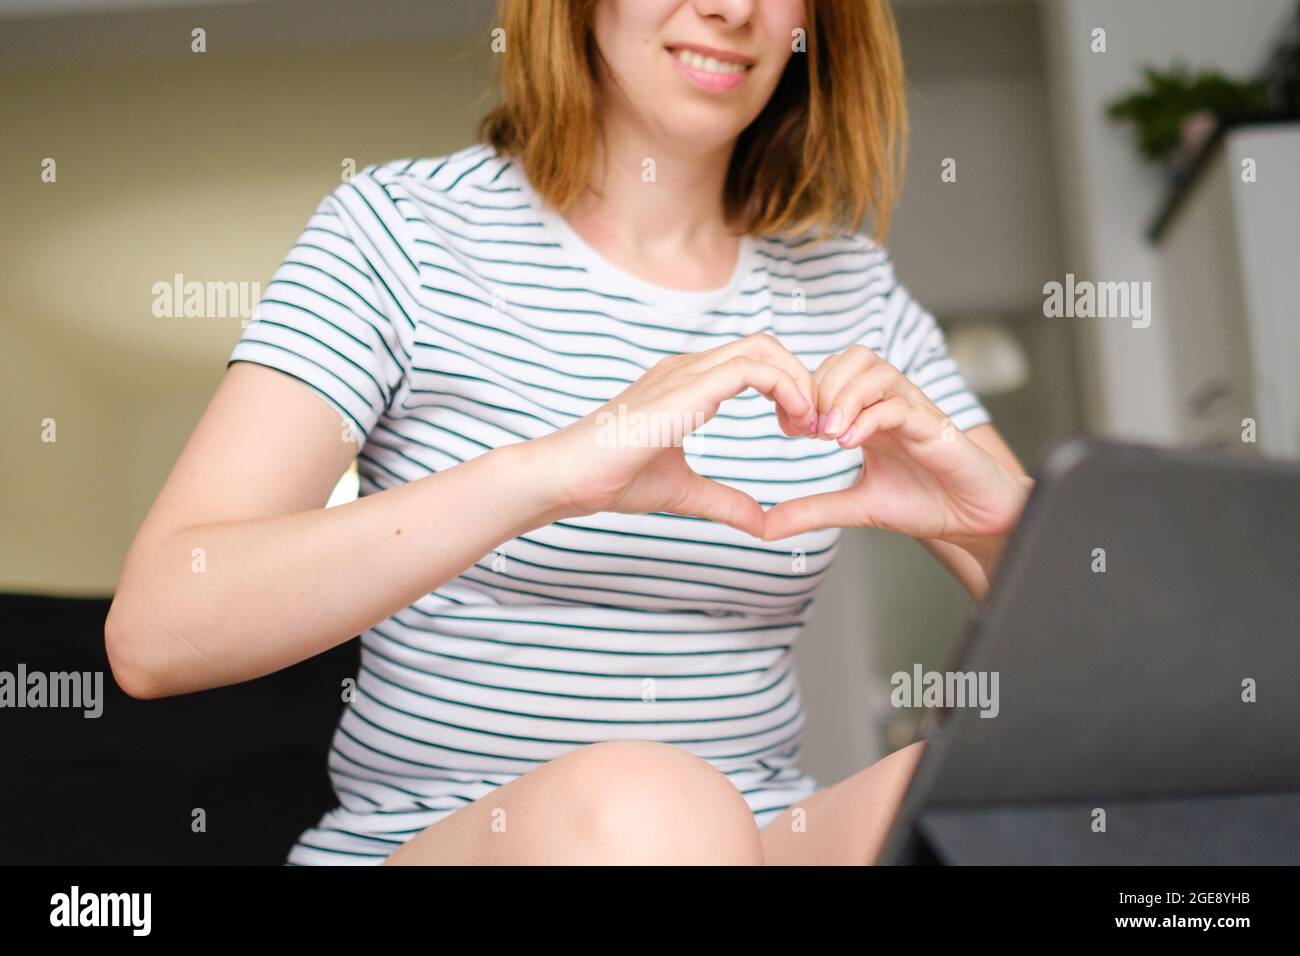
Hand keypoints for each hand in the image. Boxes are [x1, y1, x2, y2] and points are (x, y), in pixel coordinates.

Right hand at [535, 334, 817, 536]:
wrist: (568, 477)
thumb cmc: (611, 479)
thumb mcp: (684, 491)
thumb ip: (725, 501)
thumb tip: (761, 523)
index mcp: (686, 384)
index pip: (753, 362)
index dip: (787, 388)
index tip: (801, 430)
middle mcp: (688, 368)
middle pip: (765, 346)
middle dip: (801, 379)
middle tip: (816, 427)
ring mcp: (685, 372)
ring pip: (763, 349)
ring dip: (799, 382)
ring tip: (810, 426)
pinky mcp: (686, 388)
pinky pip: (752, 369)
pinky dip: (785, 388)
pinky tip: (794, 422)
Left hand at [762, 345, 1031, 544]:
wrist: (976, 520)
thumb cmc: (926, 503)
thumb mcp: (856, 508)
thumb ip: (812, 511)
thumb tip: (765, 527)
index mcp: (870, 413)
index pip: (831, 373)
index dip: (803, 392)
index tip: (789, 429)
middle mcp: (892, 403)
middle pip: (852, 358)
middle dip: (821, 387)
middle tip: (808, 429)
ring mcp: (916, 410)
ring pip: (876, 371)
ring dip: (844, 396)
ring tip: (828, 433)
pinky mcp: (936, 427)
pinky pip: (899, 405)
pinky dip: (870, 418)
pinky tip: (850, 442)